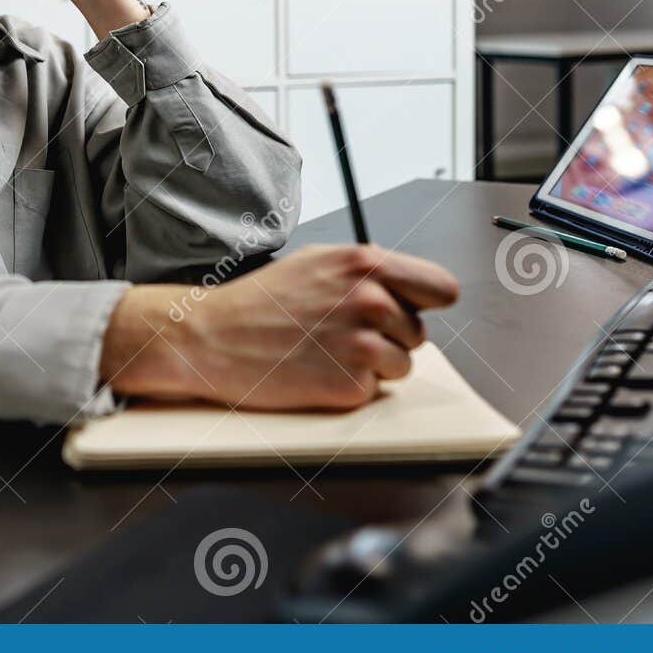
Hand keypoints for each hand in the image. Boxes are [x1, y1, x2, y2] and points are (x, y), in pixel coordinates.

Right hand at [101, 245, 459, 410]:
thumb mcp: (316, 262)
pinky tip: (316, 371)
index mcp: (366, 265)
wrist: (211, 338)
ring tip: (325, 351)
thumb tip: (407, 286)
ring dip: (372, 365)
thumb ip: (367, 271)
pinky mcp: (351, 384)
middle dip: (388, 336)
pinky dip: (349, 387)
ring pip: (401, 365)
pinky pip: (373, 390)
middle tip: (339, 333)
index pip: (442, 288)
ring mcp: (363, 344)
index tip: (411, 310)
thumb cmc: (259, 302)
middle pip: (418, 332)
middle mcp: (372, 301)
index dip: (426, 303)